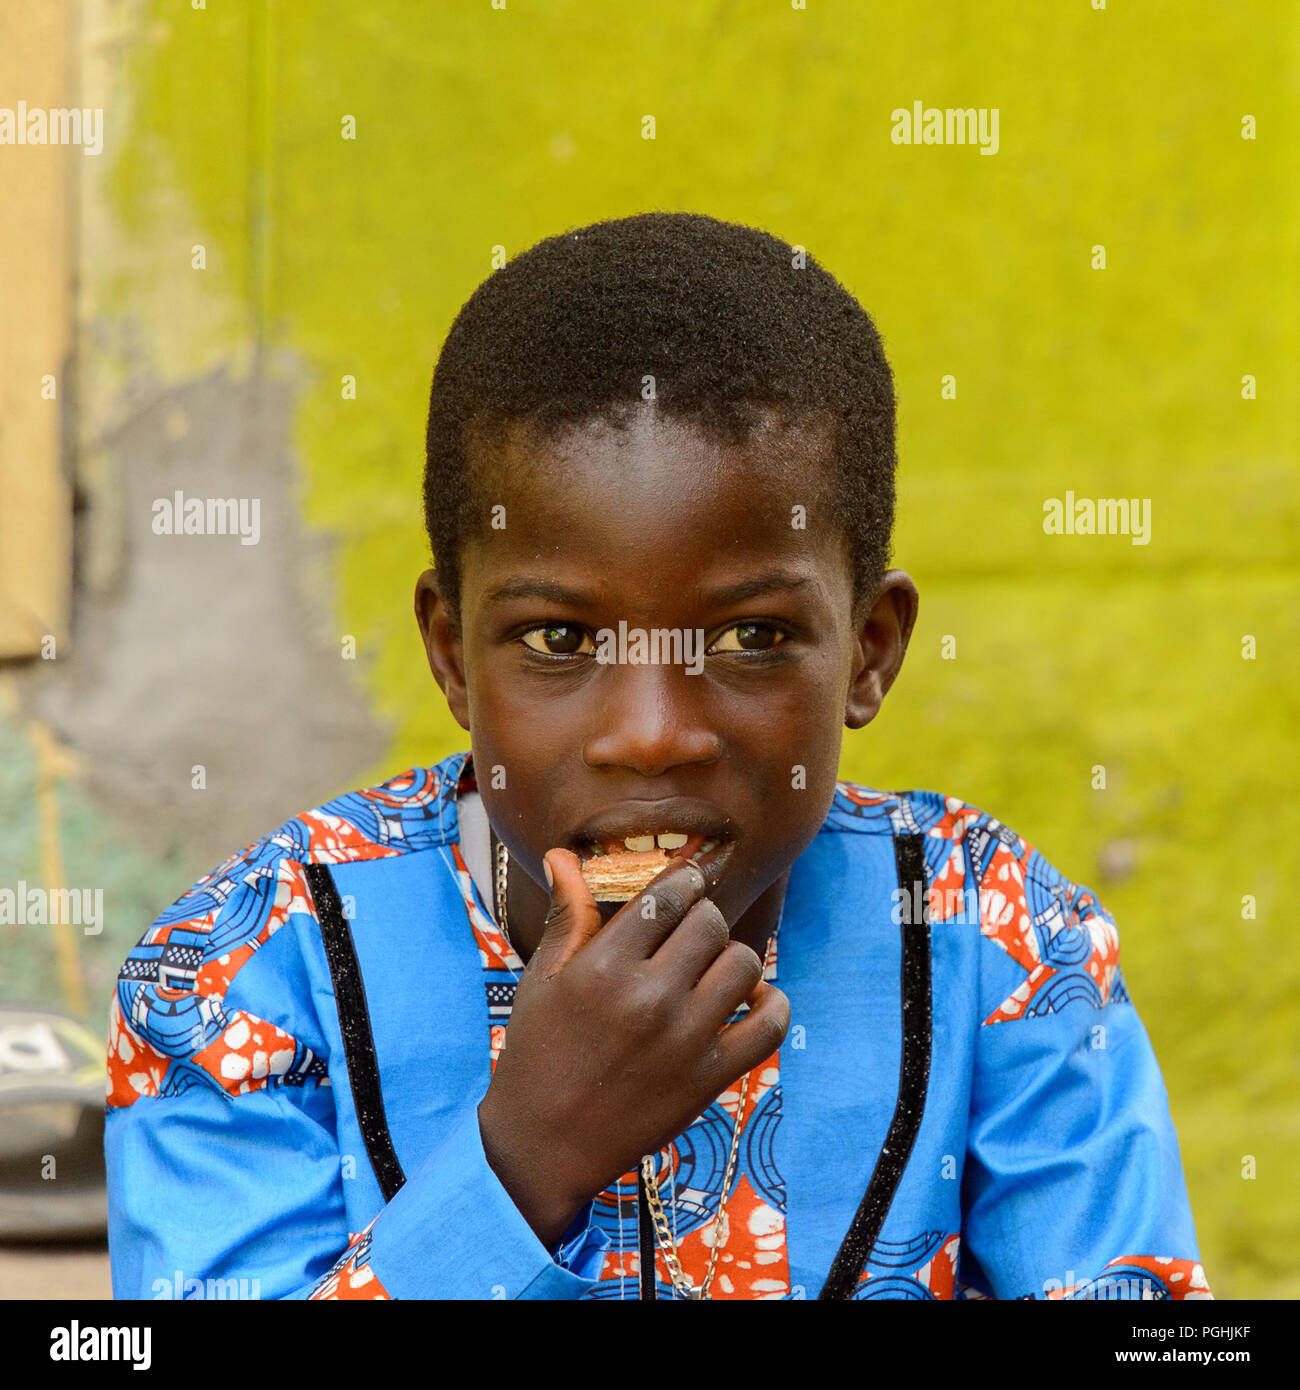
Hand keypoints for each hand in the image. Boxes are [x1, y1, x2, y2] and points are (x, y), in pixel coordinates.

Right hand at [477, 847, 789, 1248]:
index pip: (668, 895)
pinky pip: (769, 1025)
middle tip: (689, 934)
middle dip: (702, 919)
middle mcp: (649, 997)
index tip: (684, 884)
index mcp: (604, 967)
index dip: (683, 881)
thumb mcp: (542, 980)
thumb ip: (569, 915)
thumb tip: (563, 854)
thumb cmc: (537, 1055)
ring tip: (712, 969)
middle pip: (710, 923)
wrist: (543, 1147)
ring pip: (743, 963)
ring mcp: (685, 1039)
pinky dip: (771, 1005)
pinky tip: (751, 1000)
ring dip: (732, 958)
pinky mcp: (710, 1078)